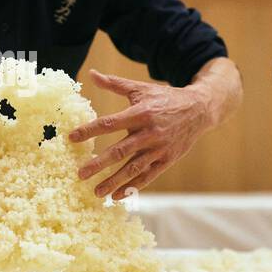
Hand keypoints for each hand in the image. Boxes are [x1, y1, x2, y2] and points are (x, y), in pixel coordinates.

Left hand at [68, 69, 216, 200]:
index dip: (90, 130)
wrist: (199, 109)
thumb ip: (114, 84)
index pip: (110, 123)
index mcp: (141, 113)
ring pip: (133, 168)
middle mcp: (149, 133)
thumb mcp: (141, 88)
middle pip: (120, 151)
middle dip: (99, 164)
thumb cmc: (165, 98)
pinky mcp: (167, 160)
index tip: (72, 138)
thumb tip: (91, 75)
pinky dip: (133, 187)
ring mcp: (159, 148)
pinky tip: (116, 196)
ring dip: (114, 181)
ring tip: (97, 192)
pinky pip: (148, 176)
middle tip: (80, 174)